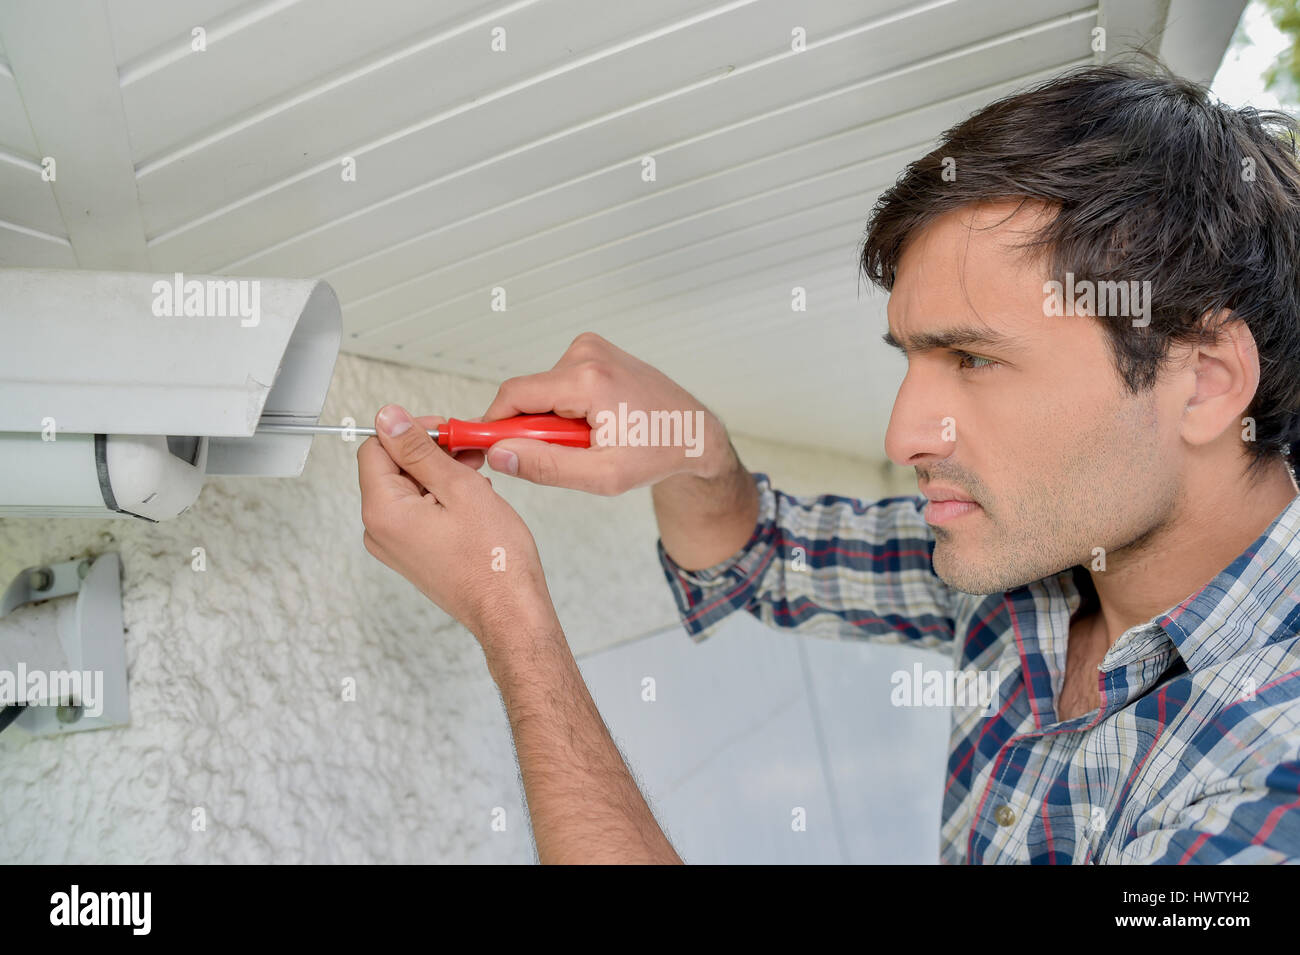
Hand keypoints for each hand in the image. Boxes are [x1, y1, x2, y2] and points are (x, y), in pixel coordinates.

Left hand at [357, 404, 556, 643]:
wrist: (509, 610)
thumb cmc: (493, 560)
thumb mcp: (459, 488)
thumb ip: (419, 450)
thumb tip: (388, 419)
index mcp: (383, 511)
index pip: (377, 448)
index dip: (412, 432)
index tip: (445, 433)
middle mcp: (379, 531)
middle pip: (391, 468)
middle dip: (430, 453)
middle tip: (468, 453)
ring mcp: (394, 545)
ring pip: (408, 489)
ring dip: (439, 474)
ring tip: (476, 477)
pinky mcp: (411, 553)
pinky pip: (416, 511)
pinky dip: (441, 497)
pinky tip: (471, 498)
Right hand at [480, 331, 727, 494]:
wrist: (692, 432)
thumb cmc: (657, 453)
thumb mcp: (603, 476)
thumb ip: (547, 466)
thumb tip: (499, 455)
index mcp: (588, 379)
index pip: (514, 396)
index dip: (493, 424)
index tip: (481, 448)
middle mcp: (587, 353)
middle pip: (527, 393)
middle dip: (534, 427)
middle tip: (567, 453)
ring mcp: (591, 347)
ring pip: (542, 390)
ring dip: (553, 419)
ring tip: (590, 438)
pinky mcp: (593, 350)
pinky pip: (558, 382)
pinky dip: (566, 406)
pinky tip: (595, 421)